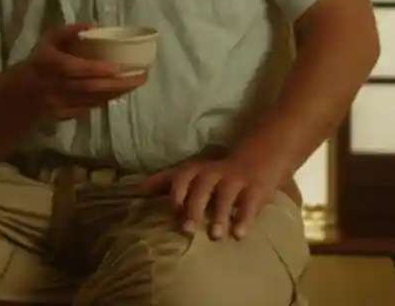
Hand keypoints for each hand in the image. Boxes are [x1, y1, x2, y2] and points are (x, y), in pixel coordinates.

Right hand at [22, 22, 147, 120]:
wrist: (19, 95)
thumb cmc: (38, 63)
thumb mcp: (47, 42)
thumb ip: (67, 32)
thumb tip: (93, 26)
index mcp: (52, 65)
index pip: (80, 69)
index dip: (101, 69)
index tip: (121, 66)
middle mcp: (57, 86)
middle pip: (92, 87)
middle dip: (119, 84)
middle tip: (141, 77)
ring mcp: (61, 104)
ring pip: (94, 100)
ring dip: (116, 93)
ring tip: (135, 84)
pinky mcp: (64, 116)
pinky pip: (89, 108)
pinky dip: (105, 101)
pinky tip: (118, 93)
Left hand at [140, 153, 284, 240]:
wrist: (258, 158)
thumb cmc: (216, 173)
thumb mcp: (192, 173)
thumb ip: (166, 181)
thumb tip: (136, 191)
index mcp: (198, 170)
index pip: (183, 176)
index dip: (177, 192)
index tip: (174, 210)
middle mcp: (215, 173)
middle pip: (202, 188)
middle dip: (193, 208)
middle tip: (188, 230)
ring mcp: (236, 181)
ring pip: (226, 196)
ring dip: (219, 216)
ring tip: (215, 236)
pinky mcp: (256, 190)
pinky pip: (250, 205)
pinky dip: (244, 219)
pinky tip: (239, 235)